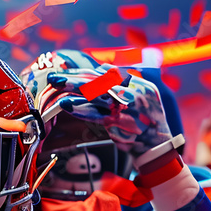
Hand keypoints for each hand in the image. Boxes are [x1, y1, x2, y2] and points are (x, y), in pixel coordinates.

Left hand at [49, 66, 173, 158]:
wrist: (156, 143)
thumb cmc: (146, 117)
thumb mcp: (143, 92)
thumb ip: (123, 79)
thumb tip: (103, 66)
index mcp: (135, 83)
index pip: (104, 74)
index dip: (83, 72)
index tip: (65, 72)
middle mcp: (130, 92)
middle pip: (97, 81)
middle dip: (74, 78)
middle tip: (54, 77)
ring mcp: (124, 107)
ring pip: (95, 94)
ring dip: (74, 88)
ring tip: (57, 85)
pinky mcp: (117, 122)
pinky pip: (95, 114)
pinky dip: (80, 109)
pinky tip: (66, 104)